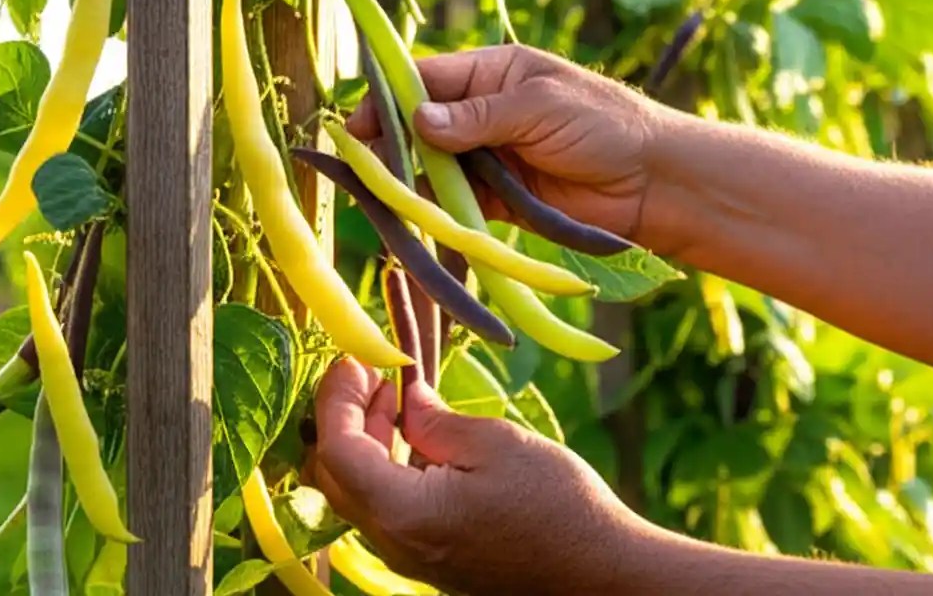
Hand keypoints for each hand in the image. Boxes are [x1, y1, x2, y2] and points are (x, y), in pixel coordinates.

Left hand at [303, 357, 653, 595]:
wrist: (600, 573)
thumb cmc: (558, 507)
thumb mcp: (496, 444)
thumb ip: (435, 422)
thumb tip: (406, 401)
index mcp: (404, 512)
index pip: (335, 450)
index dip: (336, 399)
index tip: (355, 360)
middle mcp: (395, 542)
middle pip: (332, 475)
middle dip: (342, 417)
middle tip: (374, 374)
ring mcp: (410, 555)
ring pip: (355, 491)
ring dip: (364, 438)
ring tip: (395, 396)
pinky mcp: (429, 557)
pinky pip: (384, 507)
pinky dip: (385, 464)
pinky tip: (415, 434)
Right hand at [348, 44, 666, 247]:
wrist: (653, 182)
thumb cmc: (606, 124)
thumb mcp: (540, 106)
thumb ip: (478, 115)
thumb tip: (417, 122)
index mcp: (494, 72)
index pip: (425, 78)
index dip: (388, 98)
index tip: (357, 123)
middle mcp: (484, 111)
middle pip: (419, 124)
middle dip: (389, 142)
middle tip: (360, 164)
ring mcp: (488, 157)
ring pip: (430, 165)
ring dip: (406, 178)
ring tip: (376, 191)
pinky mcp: (495, 199)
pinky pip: (452, 200)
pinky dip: (431, 207)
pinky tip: (410, 213)